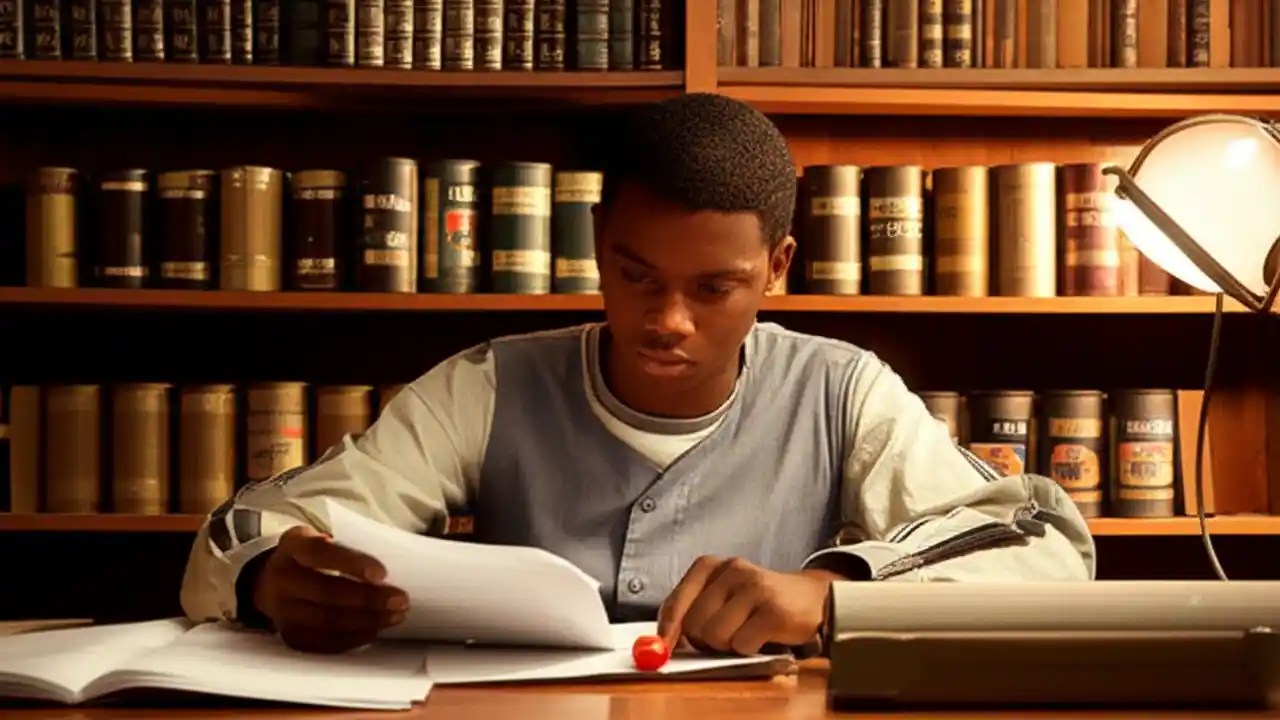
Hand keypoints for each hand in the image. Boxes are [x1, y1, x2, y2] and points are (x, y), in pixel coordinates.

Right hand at [251, 525, 408, 653]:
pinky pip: (325, 642)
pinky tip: (375, 630)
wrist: (271, 581)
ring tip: (395, 616)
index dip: (351, 564)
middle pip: (326, 593)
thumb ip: (349, 546)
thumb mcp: (323, 538)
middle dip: (368, 599)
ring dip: (367, 620)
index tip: (382, 574)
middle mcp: (281, 579)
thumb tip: (396, 564)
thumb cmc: (312, 556)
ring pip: (328, 622)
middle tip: (400, 600)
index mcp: (293, 546)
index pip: (320, 553)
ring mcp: (282, 611)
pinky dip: (354, 637)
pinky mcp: (290, 636)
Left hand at [656, 556, 839, 655]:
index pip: (676, 601)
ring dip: (727, 645)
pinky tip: (761, 635)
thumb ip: (691, 611)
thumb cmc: (757, 601)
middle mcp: (732, 570)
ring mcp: (754, 588)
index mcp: (712, 565)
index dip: (668, 629)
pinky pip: (742, 644)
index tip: (664, 647)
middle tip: (723, 635)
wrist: (811, 598)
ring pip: (716, 636)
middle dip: (703, 639)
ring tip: (744, 631)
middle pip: (694, 623)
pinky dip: (748, 649)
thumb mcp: (722, 595)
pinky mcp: (773, 610)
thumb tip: (664, 641)